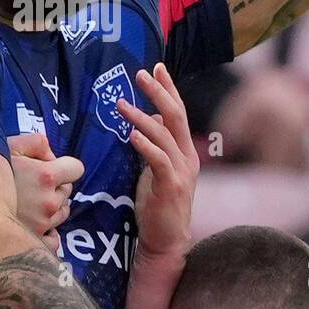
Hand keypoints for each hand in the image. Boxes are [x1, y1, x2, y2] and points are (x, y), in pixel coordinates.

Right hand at [7, 133, 83, 252]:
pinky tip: (31, 225)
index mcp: (45, 176)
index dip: (64, 167)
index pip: (76, 168)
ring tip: (26, 204)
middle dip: (54, 187)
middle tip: (30, 186)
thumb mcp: (9, 146)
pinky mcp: (36, 243)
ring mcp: (43, 225)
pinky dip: (47, 234)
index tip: (48, 168)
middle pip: (67, 191)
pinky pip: (54, 240)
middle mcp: (48, 202)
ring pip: (62, 213)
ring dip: (50, 208)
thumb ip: (36, 142)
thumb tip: (50, 154)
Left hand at [116, 64, 197, 259]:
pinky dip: (146, 144)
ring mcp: (181, 172)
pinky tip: (132, 134)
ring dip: (142, 117)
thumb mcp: (156, 169)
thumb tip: (149, 120)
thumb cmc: (157, 205)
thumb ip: (156, 145)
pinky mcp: (171, 186)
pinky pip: (159, 160)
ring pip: (164, 135)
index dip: (169, 89)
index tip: (157, 68)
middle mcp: (187, 157)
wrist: (165, 240)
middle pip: (176, 116)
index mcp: (184, 151)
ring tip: (121, 104)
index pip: (178, 113)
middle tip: (141, 74)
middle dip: (159, 92)